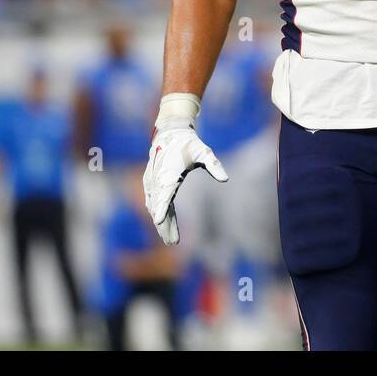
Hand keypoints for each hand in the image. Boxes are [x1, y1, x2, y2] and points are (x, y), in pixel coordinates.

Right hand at [142, 94, 227, 244]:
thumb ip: (214, 165)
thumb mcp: (203, 152)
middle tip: (173, 242)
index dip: (162, 208)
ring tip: (169, 239)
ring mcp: (152, 182)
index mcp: (169, 173)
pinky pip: (154, 202)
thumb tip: (225, 178)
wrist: (170, 133)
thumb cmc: (188, 143)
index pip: (165, 194)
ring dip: (161, 223)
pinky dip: (158, 214)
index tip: (159, 221)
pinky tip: (164, 224)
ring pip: (155, 207)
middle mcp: (157, 179)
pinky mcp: (151, 183)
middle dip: (165, 226)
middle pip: (159, 207)